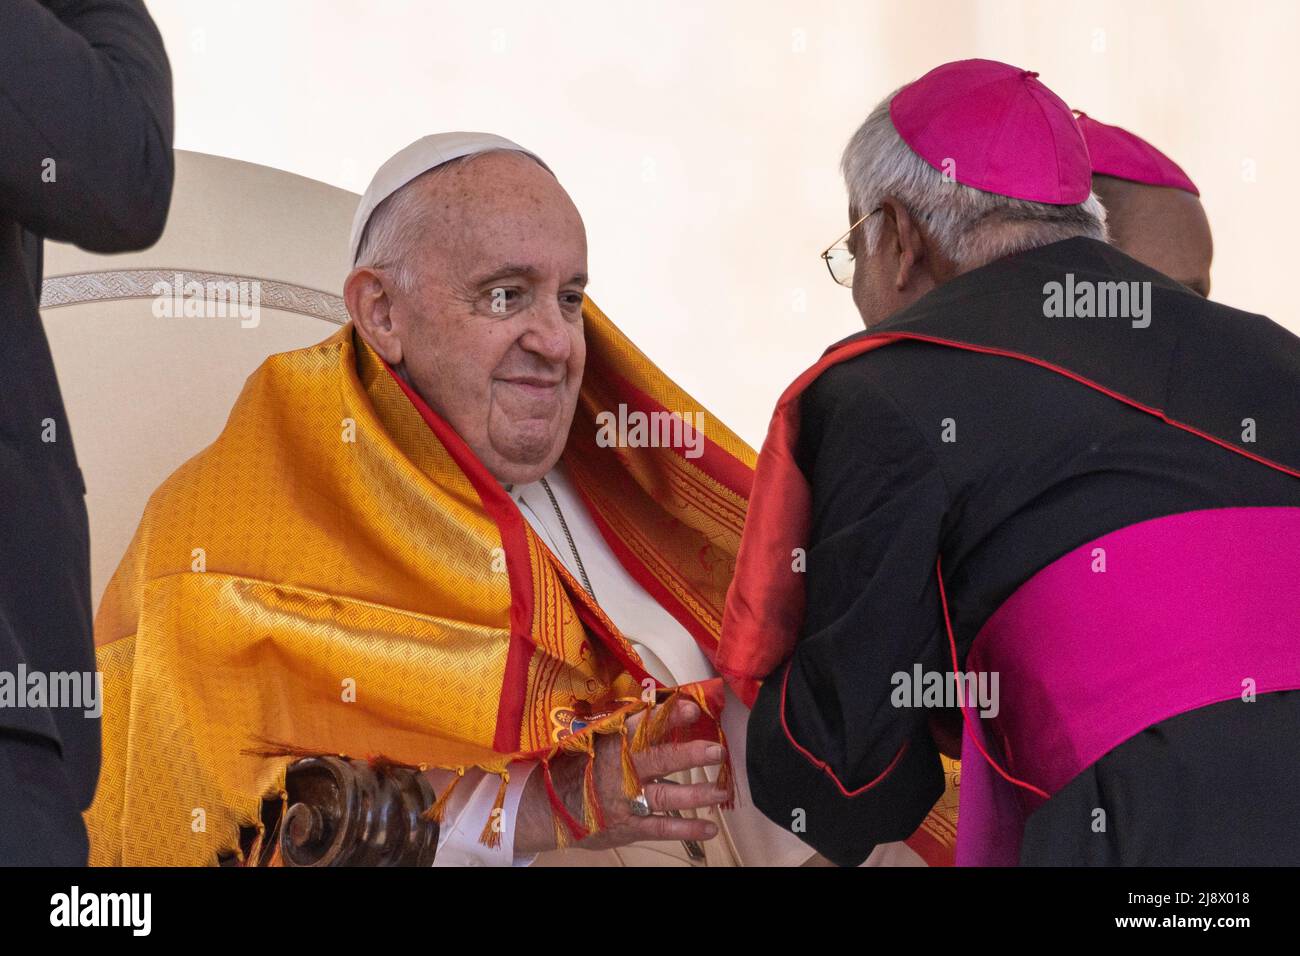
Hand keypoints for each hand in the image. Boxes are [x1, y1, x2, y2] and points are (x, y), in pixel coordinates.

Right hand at [516, 696, 727, 854]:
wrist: (545, 808)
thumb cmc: (573, 766)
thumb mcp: (591, 739)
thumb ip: (624, 728)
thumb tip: (660, 706)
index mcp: (611, 744)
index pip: (642, 726)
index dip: (668, 716)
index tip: (691, 707)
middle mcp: (620, 772)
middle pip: (658, 760)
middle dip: (688, 755)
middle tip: (716, 750)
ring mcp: (625, 802)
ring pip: (665, 796)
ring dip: (695, 794)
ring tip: (721, 789)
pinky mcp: (628, 827)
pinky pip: (661, 828)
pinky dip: (687, 829)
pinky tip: (710, 827)